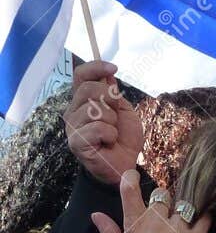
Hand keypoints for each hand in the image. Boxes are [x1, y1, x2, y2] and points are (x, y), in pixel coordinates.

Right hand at [64, 61, 141, 185]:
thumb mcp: (123, 110)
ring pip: (94, 110)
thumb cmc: (123, 138)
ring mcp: (72, 127)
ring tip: (112, 133)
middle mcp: (73, 111)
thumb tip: (107, 73)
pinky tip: (109, 143)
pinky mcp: (76, 143)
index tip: (114, 68)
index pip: (80, 75)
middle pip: (87, 89)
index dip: (95, 67)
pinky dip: (110, 135)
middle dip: (110, 99)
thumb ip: (113, 93)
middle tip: (116, 116)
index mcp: (82, 101)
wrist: (125, 165)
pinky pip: (97, 128)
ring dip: (112, 121)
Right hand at [93, 171, 207, 232]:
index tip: (133, 176)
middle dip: (162, 199)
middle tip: (163, 210)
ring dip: (183, 207)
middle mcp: (156, 223)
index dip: (131, 178)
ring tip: (182, 218)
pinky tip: (202, 217)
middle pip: (162, 194)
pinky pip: (204, 217)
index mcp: (134, 225)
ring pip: (183, 203)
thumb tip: (96, 215)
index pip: (130, 190)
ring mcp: (177, 230)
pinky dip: (204, 214)